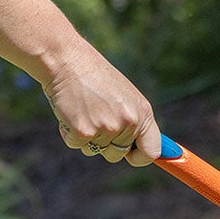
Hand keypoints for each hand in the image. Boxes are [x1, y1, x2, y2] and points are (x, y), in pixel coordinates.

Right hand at [42, 44, 161, 165]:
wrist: (68, 61)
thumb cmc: (94, 77)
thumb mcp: (124, 96)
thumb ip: (132, 121)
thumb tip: (139, 149)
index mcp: (143, 112)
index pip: (152, 150)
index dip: (140, 157)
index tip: (131, 156)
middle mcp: (128, 122)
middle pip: (117, 154)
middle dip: (104, 143)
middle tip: (94, 116)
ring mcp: (107, 128)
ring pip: (94, 150)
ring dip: (85, 136)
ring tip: (82, 109)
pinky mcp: (84, 132)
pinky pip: (75, 145)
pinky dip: (68, 133)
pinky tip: (69, 111)